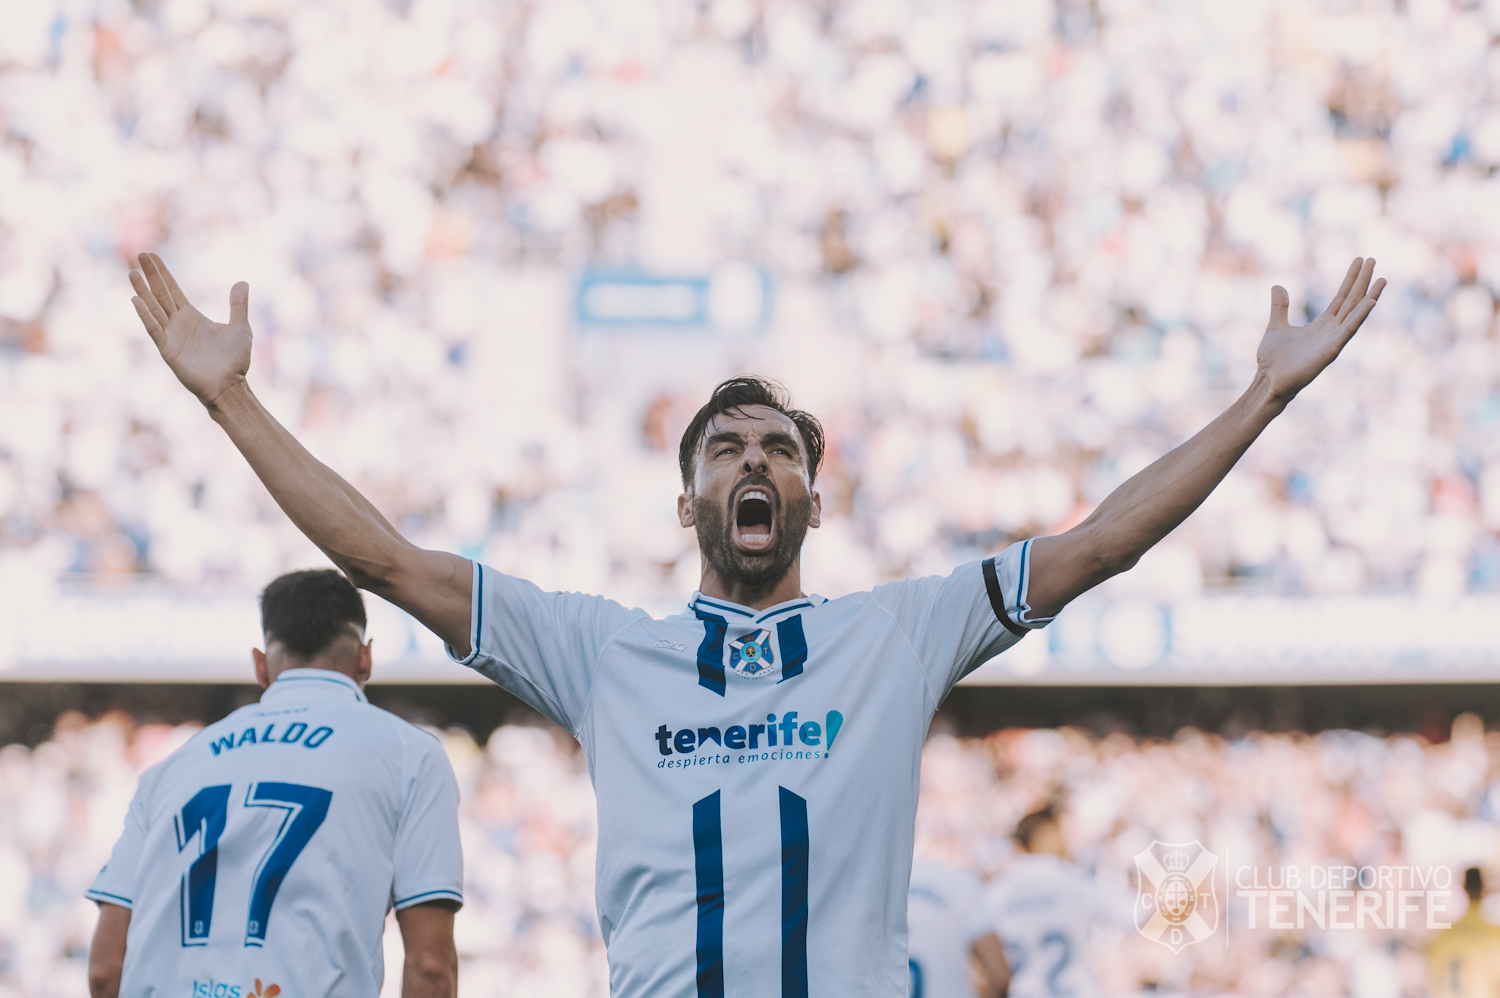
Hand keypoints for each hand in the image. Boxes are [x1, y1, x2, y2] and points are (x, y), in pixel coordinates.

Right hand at [130, 253, 251, 406]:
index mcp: (191, 316)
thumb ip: (238, 305)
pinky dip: (145, 315)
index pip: (171, 290)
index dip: (161, 273)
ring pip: (153, 309)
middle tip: (140, 255)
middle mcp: (177, 323)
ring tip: (132, 274)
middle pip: (160, 294)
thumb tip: (242, 282)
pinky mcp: (168, 350)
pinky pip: (154, 329)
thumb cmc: (234, 360)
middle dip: (150, 275)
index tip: (150, 255)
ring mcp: (171, 336)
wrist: (230, 386)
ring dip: (142, 292)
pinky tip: (136, 300)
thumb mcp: (240, 328)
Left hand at [1256, 257, 1384, 404]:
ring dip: (1369, 296)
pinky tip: (1371, 302)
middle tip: (1373, 259)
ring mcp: (1334, 340)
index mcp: (1322, 325)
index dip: (1350, 279)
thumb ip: (1280, 307)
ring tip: (1382, 279)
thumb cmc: (1273, 359)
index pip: (1341, 297)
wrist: (1269, 380)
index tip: (1360, 260)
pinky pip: (1349, 330)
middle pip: (1352, 301)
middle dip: (1362, 281)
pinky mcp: (1331, 350)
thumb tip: (1278, 286)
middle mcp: (1332, 331)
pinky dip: (1360, 316)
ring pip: (1356, 314)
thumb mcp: (1276, 325)